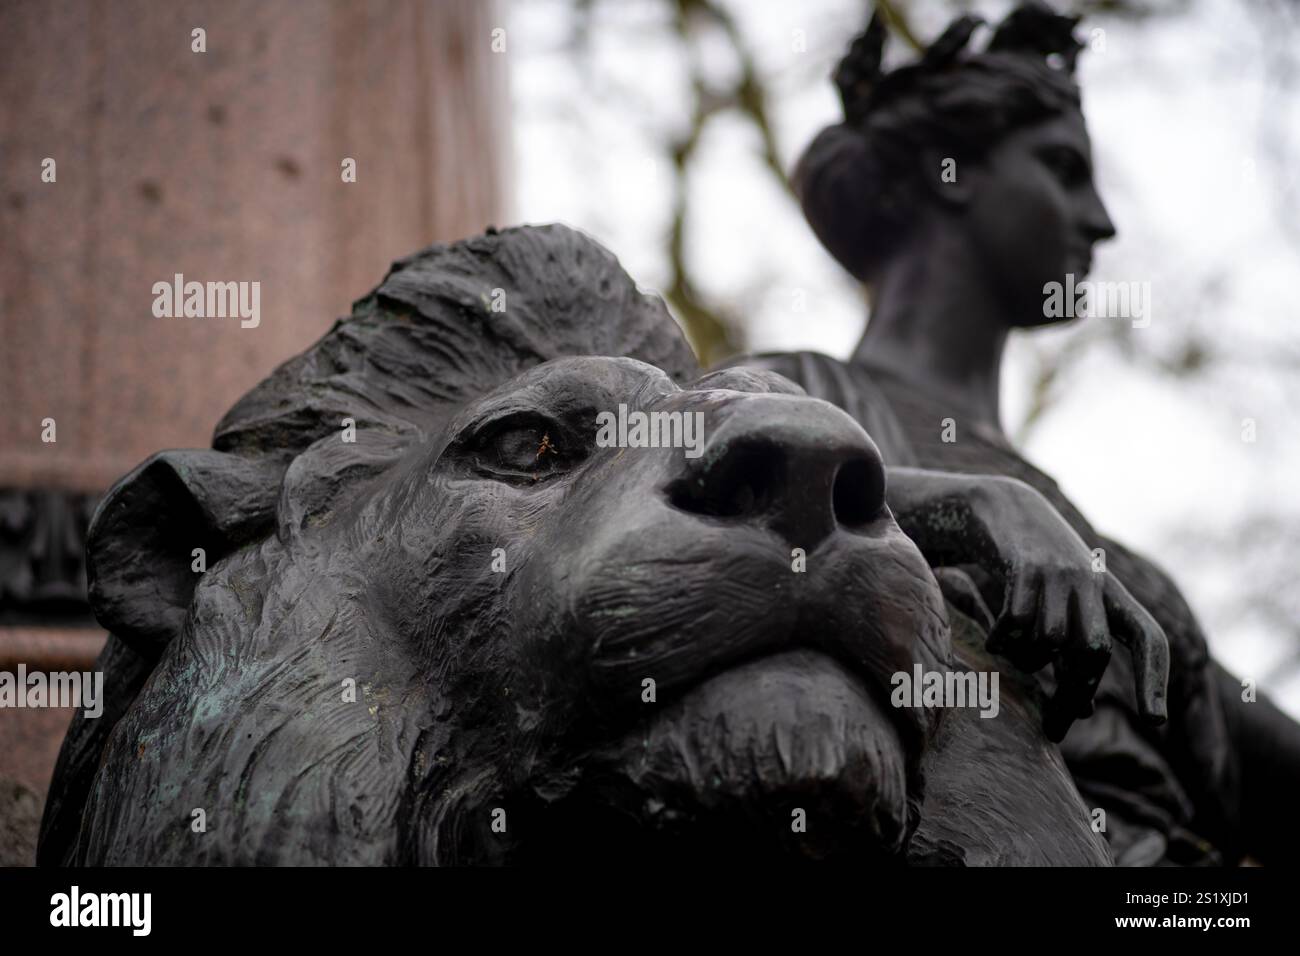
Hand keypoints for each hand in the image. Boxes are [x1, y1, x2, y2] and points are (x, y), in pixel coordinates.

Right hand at [889, 469, 1169, 740]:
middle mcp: (1091, 581)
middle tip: (1053, 728)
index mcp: (1110, 594)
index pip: (1149, 638)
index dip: (1154, 678)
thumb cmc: (1036, 569)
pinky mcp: (1024, 564)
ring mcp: (1058, 571)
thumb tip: (1084, 711)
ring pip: (1050, 639)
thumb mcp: (1064, 605)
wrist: (1002, 506)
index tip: (1154, 721)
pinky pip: (1017, 620)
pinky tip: (994, 643)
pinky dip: (1004, 640)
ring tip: (1013, 661)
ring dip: (1029, 661)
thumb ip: (1076, 651)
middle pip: (1093, 650)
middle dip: (1072, 692)